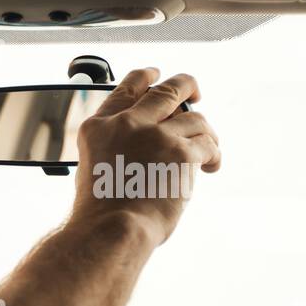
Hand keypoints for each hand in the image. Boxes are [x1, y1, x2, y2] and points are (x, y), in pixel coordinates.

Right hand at [71, 68, 221, 246]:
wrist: (112, 230)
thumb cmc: (100, 211)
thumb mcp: (93, 167)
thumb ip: (115, 145)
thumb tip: (149, 141)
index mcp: (99, 127)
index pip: (127, 87)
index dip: (147, 77)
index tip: (158, 75)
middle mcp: (127, 123)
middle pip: (167, 89)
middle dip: (187, 86)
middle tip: (196, 94)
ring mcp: (156, 135)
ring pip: (194, 118)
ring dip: (204, 132)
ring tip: (206, 149)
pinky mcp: (182, 152)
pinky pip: (208, 143)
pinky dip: (213, 155)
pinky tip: (210, 168)